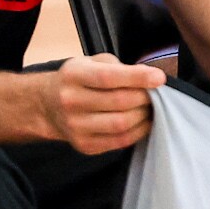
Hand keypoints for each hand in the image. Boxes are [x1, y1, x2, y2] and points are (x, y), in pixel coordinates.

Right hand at [40, 53, 165, 155]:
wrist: (49, 105)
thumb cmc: (79, 80)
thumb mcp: (93, 63)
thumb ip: (120, 67)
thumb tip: (150, 78)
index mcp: (73, 75)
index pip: (109, 77)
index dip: (137, 78)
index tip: (159, 78)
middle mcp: (70, 101)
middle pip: (119, 102)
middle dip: (145, 97)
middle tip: (155, 93)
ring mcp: (75, 126)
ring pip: (121, 124)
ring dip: (144, 116)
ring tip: (150, 107)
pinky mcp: (84, 145)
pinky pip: (120, 141)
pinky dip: (138, 131)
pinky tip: (142, 122)